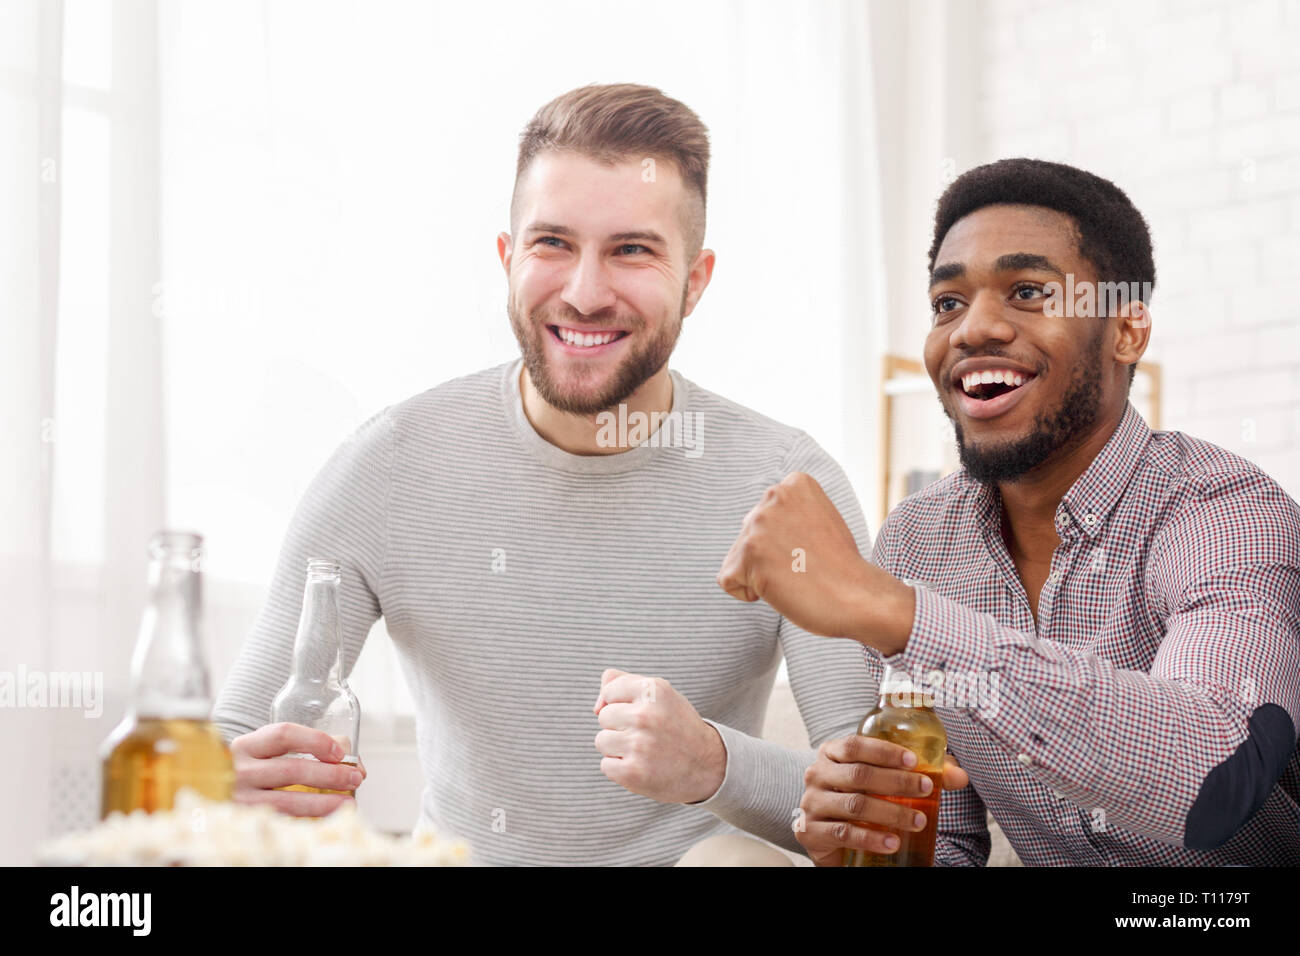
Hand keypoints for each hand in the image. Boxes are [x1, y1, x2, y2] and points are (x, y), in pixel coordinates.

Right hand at [230, 722, 366, 816]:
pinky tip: (326, 818)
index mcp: (246, 746)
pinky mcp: (244, 822)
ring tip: (348, 802)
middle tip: (355, 777)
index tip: (340, 752)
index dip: (315, 740)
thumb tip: (349, 756)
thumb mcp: (263, 753)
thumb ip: (302, 748)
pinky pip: (281, 821)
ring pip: (287, 801)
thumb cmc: (248, 771)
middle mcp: (238, 771)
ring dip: (323, 802)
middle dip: (329, 774)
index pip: (283, 735)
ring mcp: (239, 800)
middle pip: (291, 769)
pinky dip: (307, 820)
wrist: (208, 796)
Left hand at [594, 669, 726, 803]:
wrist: (708, 766)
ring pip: (601, 741)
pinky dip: (620, 769)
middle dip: (620, 726)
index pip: (609, 690)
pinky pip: (605, 765)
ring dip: (618, 748)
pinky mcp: (633, 773)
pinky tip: (643, 766)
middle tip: (647, 733)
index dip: (621, 703)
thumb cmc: (677, 725)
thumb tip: (596, 706)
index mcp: (654, 690)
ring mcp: (639, 745)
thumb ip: (624, 683)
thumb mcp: (660, 694)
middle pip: (604, 716)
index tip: (642, 712)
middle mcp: (646, 715)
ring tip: (644, 750)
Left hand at [716, 472, 913, 654]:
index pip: (764, 516)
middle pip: (748, 536)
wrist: (859, 596)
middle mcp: (774, 495)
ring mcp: (760, 524)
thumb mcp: (820, 519)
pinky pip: (728, 580)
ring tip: (795, 576)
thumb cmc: (842, 567)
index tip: (811, 549)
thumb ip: (788, 513)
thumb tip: (752, 523)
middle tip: (804, 565)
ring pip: (737, 559)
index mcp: (795, 483)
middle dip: (769, 557)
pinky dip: (749, 593)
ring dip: (760, 575)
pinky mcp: (749, 553)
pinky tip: (781, 589)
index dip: (783, 542)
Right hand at [796, 734, 968, 865]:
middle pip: (859, 774)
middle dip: (897, 782)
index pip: (856, 745)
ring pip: (855, 805)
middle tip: (925, 790)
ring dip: (891, 813)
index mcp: (831, 754)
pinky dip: (872, 838)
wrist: (830, 835)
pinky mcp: (810, 832)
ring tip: (918, 821)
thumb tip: (960, 777)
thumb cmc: (862, 798)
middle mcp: (816, 774)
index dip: (885, 751)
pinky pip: (844, 833)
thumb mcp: (886, 782)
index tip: (914, 761)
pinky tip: (893, 842)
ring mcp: (811, 804)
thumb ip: (920, 774)